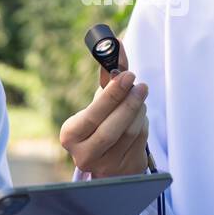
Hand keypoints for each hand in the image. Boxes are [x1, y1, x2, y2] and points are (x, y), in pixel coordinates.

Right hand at [59, 39, 149, 177]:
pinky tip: (139, 115)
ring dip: (139, 111)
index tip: (127, 74)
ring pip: (130, 133)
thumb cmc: (99, 122)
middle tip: (141, 85)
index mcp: (70, 135)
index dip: (112, 95)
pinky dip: (143, 124)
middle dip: (130, 103)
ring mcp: (106, 166)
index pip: (93, 115)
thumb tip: (116, 44)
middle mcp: (84, 155)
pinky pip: (140, 142)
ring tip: (139, 97)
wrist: (106, 158)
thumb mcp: (97, 101)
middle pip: (113, 128)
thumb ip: (107, 77)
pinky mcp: (126, 170)